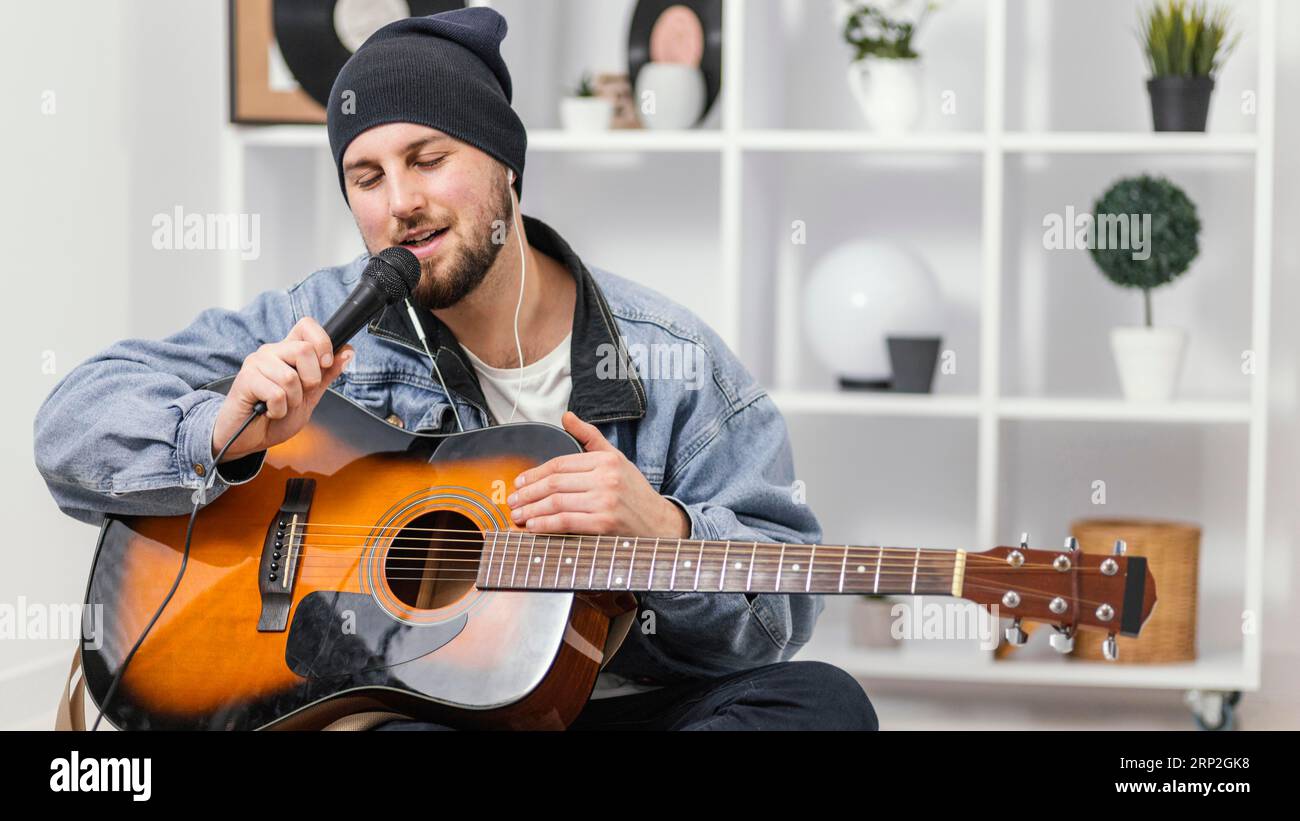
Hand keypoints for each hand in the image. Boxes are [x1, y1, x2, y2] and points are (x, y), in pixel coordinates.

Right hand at [212, 317, 353, 462]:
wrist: (250, 438)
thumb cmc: (276, 416)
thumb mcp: (310, 396)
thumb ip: (327, 374)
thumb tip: (348, 351)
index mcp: (288, 351)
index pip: (306, 325)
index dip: (322, 342)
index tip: (325, 363)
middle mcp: (271, 352)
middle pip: (304, 350)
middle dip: (311, 380)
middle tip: (298, 394)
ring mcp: (256, 364)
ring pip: (291, 377)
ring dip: (293, 401)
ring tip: (281, 406)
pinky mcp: (245, 380)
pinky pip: (276, 394)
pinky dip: (279, 410)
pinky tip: (269, 411)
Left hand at [508, 411, 689, 539]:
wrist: (660, 524)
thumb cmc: (634, 493)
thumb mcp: (616, 459)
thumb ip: (590, 437)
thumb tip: (567, 416)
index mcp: (606, 460)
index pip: (560, 463)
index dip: (535, 473)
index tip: (519, 482)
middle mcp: (606, 478)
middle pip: (555, 483)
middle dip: (528, 493)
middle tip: (512, 501)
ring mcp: (606, 501)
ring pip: (556, 502)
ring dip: (532, 510)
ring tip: (518, 516)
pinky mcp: (604, 524)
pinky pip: (566, 522)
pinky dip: (545, 525)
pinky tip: (533, 527)